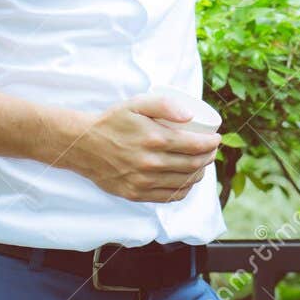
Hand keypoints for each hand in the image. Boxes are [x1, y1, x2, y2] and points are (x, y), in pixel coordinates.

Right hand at [63, 94, 222, 202]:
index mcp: (154, 140)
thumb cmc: (112, 122)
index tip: (216, 139)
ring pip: (183, 183)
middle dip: (208, 158)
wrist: (83, 145)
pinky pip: (168, 196)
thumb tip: (190, 115)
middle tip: (210, 150)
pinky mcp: (135, 194)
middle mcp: (151, 164)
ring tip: (201, 164)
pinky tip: (186, 181)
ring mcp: (143, 182)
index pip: (195, 146)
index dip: (211, 144)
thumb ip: (164, 104)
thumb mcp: (137, 103)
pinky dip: (183, 190)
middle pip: (192, 165)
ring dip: (199, 174)